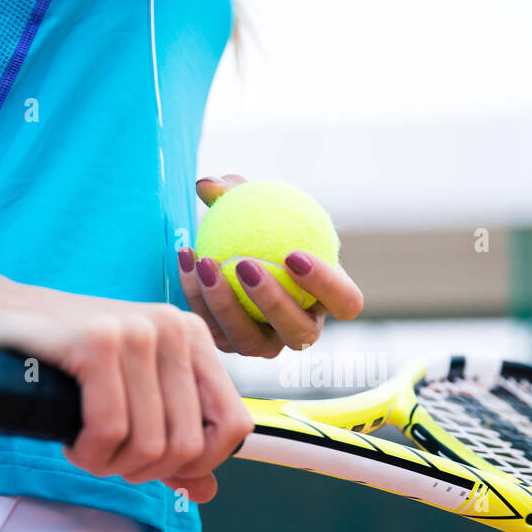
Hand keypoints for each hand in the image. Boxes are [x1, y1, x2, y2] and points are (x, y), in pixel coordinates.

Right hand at [0, 260, 252, 502]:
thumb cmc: (58, 362)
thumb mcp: (128, 398)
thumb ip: (172, 443)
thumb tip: (207, 491)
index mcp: (193, 337)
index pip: (235, 427)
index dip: (199, 463)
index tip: (156, 464)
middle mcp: (173, 328)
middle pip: (191, 445)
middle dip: (144, 471)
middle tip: (107, 456)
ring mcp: (136, 330)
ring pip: (152, 445)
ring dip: (111, 465)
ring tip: (86, 446)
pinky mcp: (96, 341)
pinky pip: (111, 431)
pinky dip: (89, 452)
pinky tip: (72, 440)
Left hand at [178, 174, 363, 357]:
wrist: (236, 253)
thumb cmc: (263, 224)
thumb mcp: (259, 204)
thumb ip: (237, 192)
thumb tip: (207, 185)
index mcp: (330, 300)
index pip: (346, 303)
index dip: (327, 285)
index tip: (294, 253)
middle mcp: (302, 331)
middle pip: (298, 332)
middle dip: (274, 303)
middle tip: (245, 264)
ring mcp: (266, 345)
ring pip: (250, 341)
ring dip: (226, 304)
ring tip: (207, 263)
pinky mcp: (231, 346)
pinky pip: (214, 328)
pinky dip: (196, 294)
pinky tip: (185, 258)